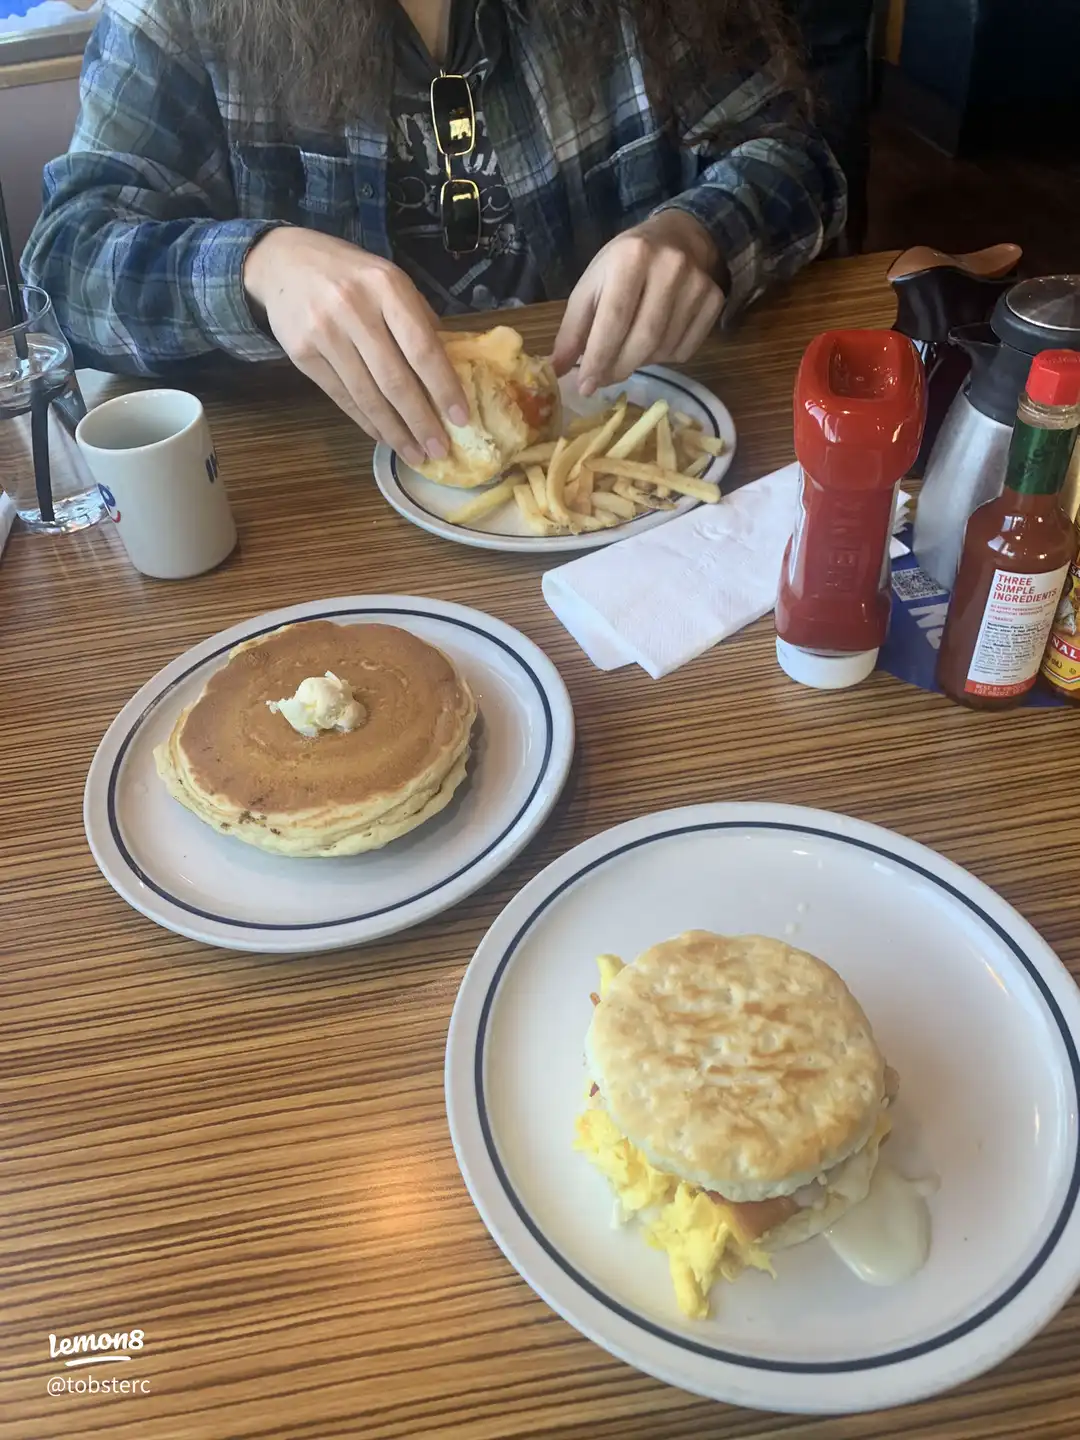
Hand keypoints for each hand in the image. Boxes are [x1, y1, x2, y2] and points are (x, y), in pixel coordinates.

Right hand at [243, 228, 466, 463]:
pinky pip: (341, 397)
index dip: (443, 387)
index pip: (422, 347)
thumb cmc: (350, 274)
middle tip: (440, 450)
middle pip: (395, 379)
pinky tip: (384, 435)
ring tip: (415, 453)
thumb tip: (451, 369)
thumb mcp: (389, 280)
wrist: (284, 261)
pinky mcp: (302, 354)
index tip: (461, 419)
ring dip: (394, 431)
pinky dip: (365, 421)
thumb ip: (418, 319)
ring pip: (367, 395)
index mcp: (387, 286)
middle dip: (421, 421)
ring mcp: (324, 333)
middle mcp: (354, 309)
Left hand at [553, 212, 724, 394]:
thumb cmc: (625, 263)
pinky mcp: (714, 300)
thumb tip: (556, 369)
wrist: (679, 236)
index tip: (586, 385)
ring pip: (664, 348)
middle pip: (643, 339)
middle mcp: (669, 267)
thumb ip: (573, 327)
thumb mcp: (592, 283)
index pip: (614, 319)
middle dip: (618, 368)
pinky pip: (685, 349)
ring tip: (625, 356)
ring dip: (639, 363)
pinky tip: (652, 345)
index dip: (598, 358)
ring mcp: (697, 284)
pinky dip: (663, 358)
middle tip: (603, 380)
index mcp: (632, 257)